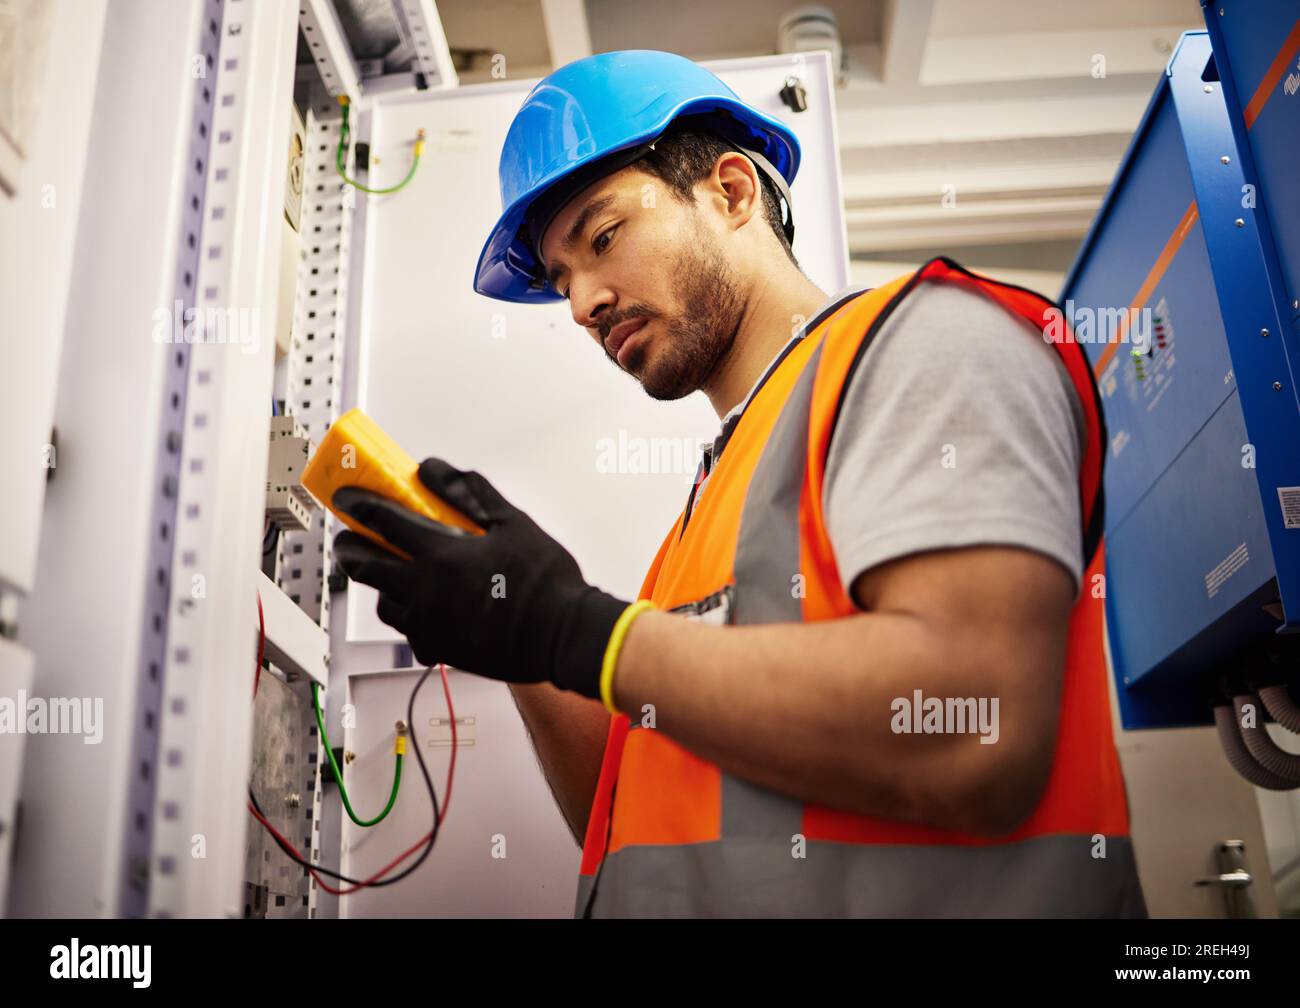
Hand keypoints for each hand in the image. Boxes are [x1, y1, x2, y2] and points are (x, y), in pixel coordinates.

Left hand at [331, 458, 628, 697]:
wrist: (561, 635)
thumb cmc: (544, 582)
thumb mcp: (512, 523)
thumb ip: (469, 493)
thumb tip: (436, 471)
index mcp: (441, 554)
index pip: (383, 521)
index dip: (359, 505)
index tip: (347, 497)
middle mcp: (425, 591)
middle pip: (367, 567)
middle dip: (350, 549)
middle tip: (348, 540)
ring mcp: (429, 624)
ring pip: (384, 604)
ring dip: (380, 585)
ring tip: (390, 574)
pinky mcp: (440, 648)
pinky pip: (410, 633)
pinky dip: (409, 618)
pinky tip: (425, 609)